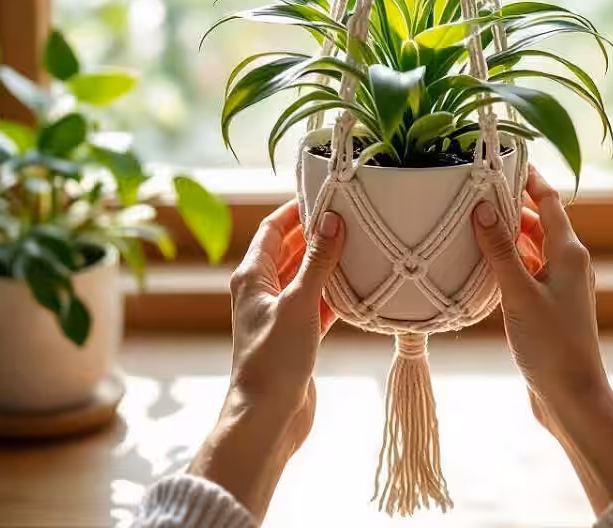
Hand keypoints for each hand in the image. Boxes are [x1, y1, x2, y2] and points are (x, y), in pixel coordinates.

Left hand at [189, 201, 344, 519]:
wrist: (267, 418)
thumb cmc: (273, 360)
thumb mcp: (298, 303)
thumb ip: (317, 261)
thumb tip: (331, 220)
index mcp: (252, 276)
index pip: (272, 228)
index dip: (294, 209)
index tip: (323, 194)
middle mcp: (262, 291)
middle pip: (290, 249)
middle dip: (317, 232)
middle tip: (349, 215)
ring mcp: (279, 313)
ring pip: (306, 276)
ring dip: (329, 262)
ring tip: (360, 242)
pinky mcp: (296, 335)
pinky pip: (318, 303)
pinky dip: (335, 293)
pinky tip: (359, 285)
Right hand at [473, 166, 612, 511]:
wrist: (573, 398)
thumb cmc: (553, 346)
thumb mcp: (520, 294)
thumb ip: (500, 250)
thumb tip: (481, 208)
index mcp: (570, 253)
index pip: (550, 200)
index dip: (529, 178)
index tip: (502, 160)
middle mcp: (568, 264)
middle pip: (539, 221)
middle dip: (510, 205)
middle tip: (474, 190)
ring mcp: (559, 286)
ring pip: (531, 247)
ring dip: (507, 234)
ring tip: (472, 222)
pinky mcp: (548, 306)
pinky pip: (527, 271)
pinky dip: (507, 262)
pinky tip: (482, 265)